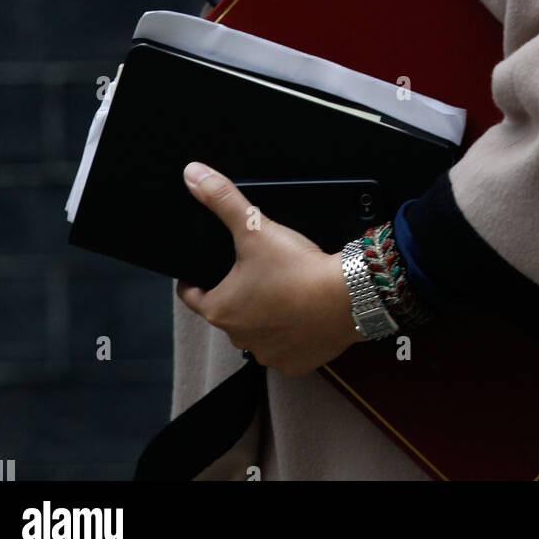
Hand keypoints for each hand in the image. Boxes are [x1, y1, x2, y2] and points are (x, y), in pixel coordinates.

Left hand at [176, 161, 367, 376]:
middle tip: (255, 271)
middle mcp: (238, 338)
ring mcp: (268, 354)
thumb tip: (192, 174)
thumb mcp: (254, 227)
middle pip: (228, 312)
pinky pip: (286, 349)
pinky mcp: (296, 364)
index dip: (194, 279)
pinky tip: (302, 315)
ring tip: (282, 291)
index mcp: (220, 309)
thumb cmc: (297, 268)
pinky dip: (291, 335)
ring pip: (257, 332)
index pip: (191, 295)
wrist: (347, 297)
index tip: (202, 271)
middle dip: (237, 294)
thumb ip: (222, 199)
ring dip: (264, 317)